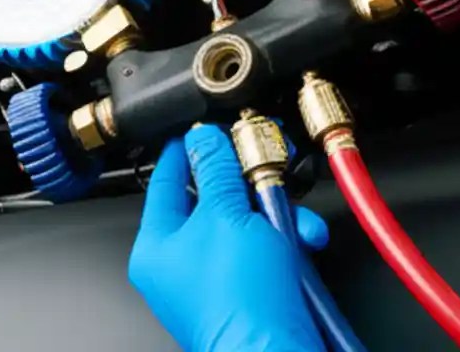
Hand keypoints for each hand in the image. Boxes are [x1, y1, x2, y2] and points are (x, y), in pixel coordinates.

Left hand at [129, 127, 326, 351]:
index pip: (166, 181)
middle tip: (263, 160)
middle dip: (248, 183)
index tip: (201, 128)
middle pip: (214, 201)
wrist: (274, 350)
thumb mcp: (226, 215)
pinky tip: (302, 238)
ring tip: (291, 214)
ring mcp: (216, 279)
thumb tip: (206, 138)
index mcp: (157, 247)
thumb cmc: (239, 300)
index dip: (187, 150)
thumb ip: (217, 169)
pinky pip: (266, 248)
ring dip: (277, 212)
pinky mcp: (249, 290)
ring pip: (247, 223)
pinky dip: (287, 239)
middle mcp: (182, 264)